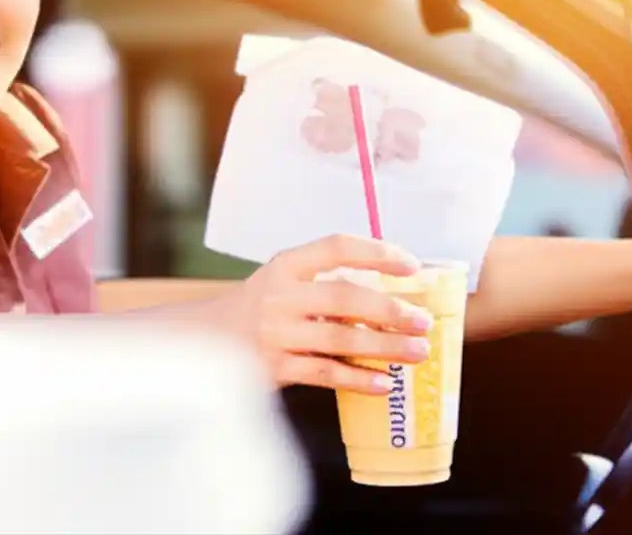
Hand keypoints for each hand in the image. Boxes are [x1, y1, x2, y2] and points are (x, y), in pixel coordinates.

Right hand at [226, 235, 433, 393]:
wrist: (208, 338)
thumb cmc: (263, 306)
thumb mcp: (285, 281)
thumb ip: (327, 282)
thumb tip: (397, 293)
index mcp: (286, 265)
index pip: (336, 247)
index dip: (376, 253)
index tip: (411, 265)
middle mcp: (279, 296)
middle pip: (344, 298)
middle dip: (389, 310)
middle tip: (422, 320)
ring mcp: (276, 333)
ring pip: (340, 340)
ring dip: (384, 346)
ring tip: (416, 351)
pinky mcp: (276, 367)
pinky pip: (325, 374)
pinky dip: (358, 380)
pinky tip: (384, 382)